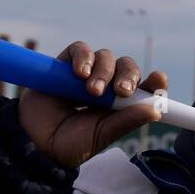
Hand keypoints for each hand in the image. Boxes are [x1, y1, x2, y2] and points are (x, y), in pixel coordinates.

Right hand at [18, 42, 167, 168]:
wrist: (34, 143)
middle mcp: (107, 87)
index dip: (154, 82)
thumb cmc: (71, 144)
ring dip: (104, 70)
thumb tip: (156, 110)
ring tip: (92, 91)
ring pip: (106, 57)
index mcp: (121, 105)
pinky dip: (84, 57)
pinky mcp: (65, 65)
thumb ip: (126, 121)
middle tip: (122, 91)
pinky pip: (80, 49)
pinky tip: (80, 73)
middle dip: (128, 75)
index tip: (160, 80)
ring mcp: (86, 75)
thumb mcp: (102, 136)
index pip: (143, 87)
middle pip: (126, 67)